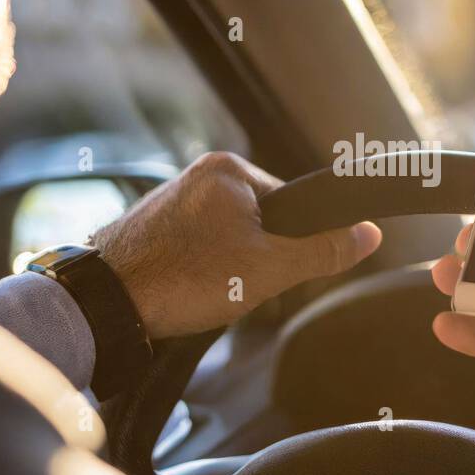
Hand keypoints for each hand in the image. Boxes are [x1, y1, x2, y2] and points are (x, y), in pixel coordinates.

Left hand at [92, 152, 381, 338]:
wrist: (105, 305)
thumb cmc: (182, 279)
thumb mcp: (269, 269)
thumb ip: (323, 250)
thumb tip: (369, 233)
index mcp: (228, 169)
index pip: (290, 204)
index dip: (290, 245)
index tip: (270, 271)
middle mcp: (197, 174)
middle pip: (259, 223)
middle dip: (255, 259)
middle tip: (233, 286)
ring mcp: (171, 199)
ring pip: (227, 239)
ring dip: (226, 268)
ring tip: (203, 290)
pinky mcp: (151, 225)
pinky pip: (196, 248)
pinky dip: (198, 271)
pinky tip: (183, 290)